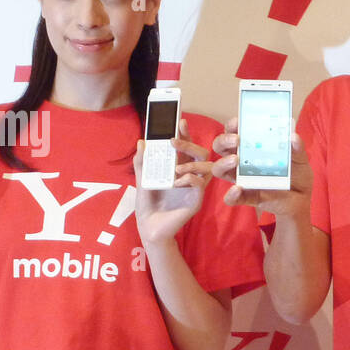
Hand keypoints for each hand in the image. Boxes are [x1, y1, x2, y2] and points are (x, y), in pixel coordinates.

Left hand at [135, 120, 210, 244]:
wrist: (148, 226)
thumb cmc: (148, 203)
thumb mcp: (141, 179)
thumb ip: (142, 162)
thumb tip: (141, 142)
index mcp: (178, 167)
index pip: (187, 146)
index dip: (186, 133)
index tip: (180, 122)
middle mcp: (189, 175)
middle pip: (201, 153)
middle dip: (189, 144)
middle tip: (173, 142)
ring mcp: (194, 188)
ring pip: (207, 168)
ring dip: (191, 163)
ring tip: (175, 168)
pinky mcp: (196, 201)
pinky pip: (201, 185)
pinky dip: (190, 179)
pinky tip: (177, 182)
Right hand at [210, 120, 312, 217]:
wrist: (301, 200)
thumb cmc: (297, 175)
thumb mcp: (300, 160)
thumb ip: (298, 149)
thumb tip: (293, 136)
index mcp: (252, 146)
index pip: (235, 132)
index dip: (232, 125)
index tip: (238, 121)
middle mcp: (242, 161)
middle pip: (221, 147)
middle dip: (224, 141)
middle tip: (236, 140)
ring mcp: (242, 178)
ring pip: (219, 169)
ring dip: (223, 163)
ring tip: (235, 160)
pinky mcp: (247, 196)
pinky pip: (232, 197)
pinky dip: (231, 194)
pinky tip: (238, 189)